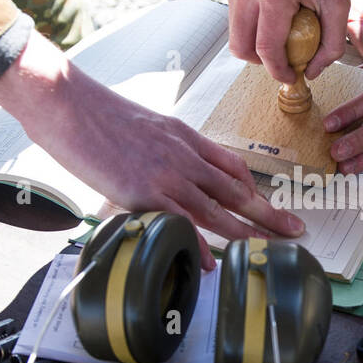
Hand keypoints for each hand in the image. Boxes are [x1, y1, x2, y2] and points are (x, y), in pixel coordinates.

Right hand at [0, 34, 304, 268]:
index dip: (254, 190)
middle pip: (237, 189)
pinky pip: (181, 222)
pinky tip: (213, 261)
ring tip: (270, 249)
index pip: (231, 166)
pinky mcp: (143, 190)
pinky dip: (200, 243)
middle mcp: (184, 155)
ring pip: (218, 209)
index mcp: (185, 137)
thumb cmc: (95, 115)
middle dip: (269, 213)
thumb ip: (162, 150)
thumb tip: (162, 174)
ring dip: (248, 232)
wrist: (66, 101)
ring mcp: (166, 173)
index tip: (268, 206)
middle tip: (295, 231)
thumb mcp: (143, 126)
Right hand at [226, 0, 349, 83]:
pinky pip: (236, 20)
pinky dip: (252, 29)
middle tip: (286, 60)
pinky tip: (274, 21)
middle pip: (242, 48)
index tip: (294, 76)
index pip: (266, 48)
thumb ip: (331, 43)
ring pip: (234, 37)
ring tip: (282, 40)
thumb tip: (313, 72)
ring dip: (256, 48)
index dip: (279, 70)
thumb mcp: (340, 1)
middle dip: (263, 63)